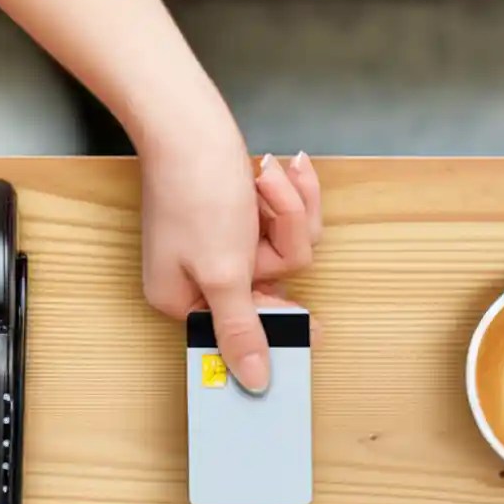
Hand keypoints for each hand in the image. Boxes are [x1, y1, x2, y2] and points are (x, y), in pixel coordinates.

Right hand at [140, 140, 321, 393]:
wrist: (188, 122)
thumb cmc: (195, 191)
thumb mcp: (224, 272)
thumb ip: (242, 329)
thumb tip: (253, 382)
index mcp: (184, 300)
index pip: (245, 330)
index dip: (282, 318)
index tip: (320, 328)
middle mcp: (202, 277)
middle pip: (275, 283)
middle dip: (283, 236)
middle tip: (263, 207)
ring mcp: (224, 245)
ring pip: (286, 247)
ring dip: (285, 209)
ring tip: (266, 176)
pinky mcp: (240, 216)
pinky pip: (283, 221)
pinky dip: (285, 196)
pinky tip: (277, 169)